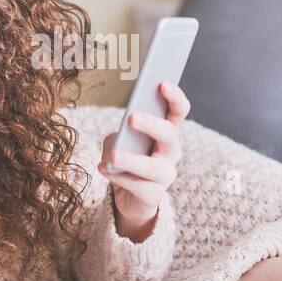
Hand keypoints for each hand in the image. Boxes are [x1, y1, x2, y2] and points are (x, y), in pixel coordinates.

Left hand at [98, 81, 190, 240]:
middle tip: (132, 117)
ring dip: (132, 160)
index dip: (174, 97)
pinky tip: (102, 168)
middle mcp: (171, 152)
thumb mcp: (122, 139)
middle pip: (169, 135)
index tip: (161, 83)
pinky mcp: (152, 195)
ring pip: (153, 167)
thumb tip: (122, 135)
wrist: (129, 196)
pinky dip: (117, 176)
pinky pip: (136, 185)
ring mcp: (165, 175)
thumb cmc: (127, 156)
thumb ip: (123, 133)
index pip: (179, 110)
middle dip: (152, 124)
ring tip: (114, 156)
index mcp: (168, 131)